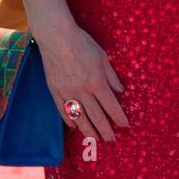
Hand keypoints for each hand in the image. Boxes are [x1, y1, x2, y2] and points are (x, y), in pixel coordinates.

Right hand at [42, 23, 129, 142]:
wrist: (56, 37)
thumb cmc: (83, 43)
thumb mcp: (103, 57)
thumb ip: (111, 76)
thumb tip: (120, 91)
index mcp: (96, 82)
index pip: (111, 106)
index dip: (119, 118)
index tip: (125, 126)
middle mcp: (82, 90)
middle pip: (96, 116)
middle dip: (105, 130)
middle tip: (112, 140)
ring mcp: (66, 92)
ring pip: (79, 117)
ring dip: (88, 130)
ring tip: (94, 139)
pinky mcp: (54, 90)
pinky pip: (62, 109)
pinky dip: (69, 120)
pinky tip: (74, 127)